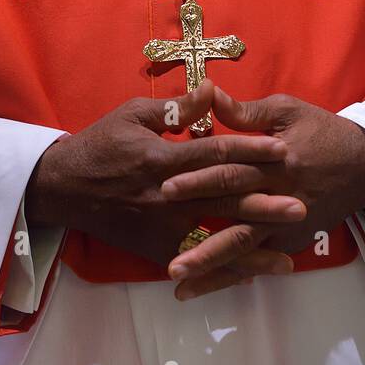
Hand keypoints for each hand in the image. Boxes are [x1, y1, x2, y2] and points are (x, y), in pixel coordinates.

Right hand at [24, 80, 304, 289]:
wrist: (64, 187)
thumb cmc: (101, 143)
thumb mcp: (133, 114)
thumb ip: (176, 108)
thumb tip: (212, 89)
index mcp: (162, 157)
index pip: (215, 152)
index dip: (251, 150)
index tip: (283, 150)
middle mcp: (165, 196)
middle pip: (222, 199)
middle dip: (264, 203)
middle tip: (301, 206)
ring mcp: (160, 227)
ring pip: (213, 239)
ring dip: (251, 248)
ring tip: (287, 257)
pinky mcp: (154, 249)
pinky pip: (194, 261)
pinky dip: (222, 270)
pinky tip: (250, 275)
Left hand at [161, 86, 364, 269]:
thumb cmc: (320, 131)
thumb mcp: (286, 110)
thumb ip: (246, 111)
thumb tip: (208, 93)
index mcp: (274, 161)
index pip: (231, 170)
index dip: (198, 178)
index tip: (165, 187)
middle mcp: (279, 197)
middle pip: (234, 216)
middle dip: (200, 235)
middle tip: (168, 249)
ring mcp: (286, 224)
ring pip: (244, 247)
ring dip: (211, 265)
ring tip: (178, 280)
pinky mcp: (291, 242)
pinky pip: (257, 262)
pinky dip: (229, 277)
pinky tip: (201, 289)